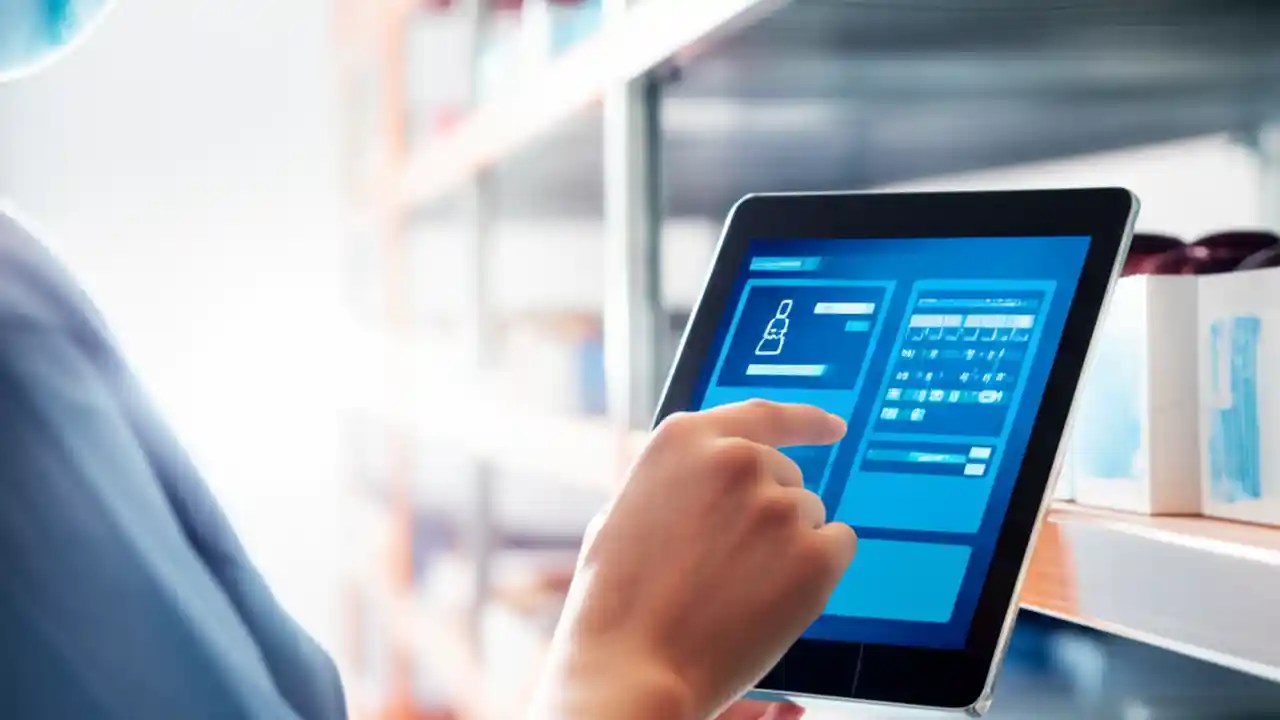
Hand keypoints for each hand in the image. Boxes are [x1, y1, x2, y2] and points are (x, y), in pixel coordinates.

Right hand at [531, 400, 856, 719]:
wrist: (632, 669)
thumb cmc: (617, 601)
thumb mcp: (626, 510)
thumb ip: (678, 480)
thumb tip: (709, 476)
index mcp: (685, 439)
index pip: (763, 414)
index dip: (804, 421)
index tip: (832, 428)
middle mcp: (737, 460)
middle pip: (786, 476)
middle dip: (769, 512)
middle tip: (729, 564)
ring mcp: (779, 506)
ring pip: (810, 515)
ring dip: (788, 546)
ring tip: (735, 588)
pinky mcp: (813, 556)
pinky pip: (838, 546)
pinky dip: (818, 572)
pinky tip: (772, 598)